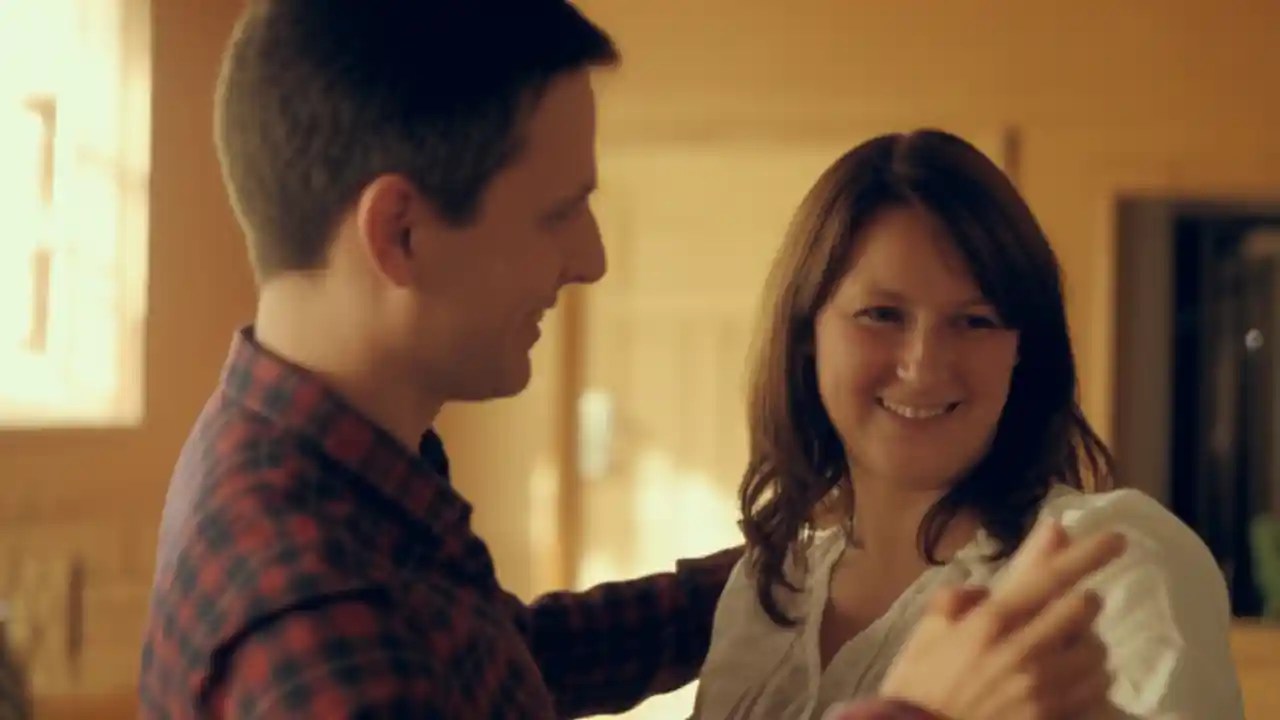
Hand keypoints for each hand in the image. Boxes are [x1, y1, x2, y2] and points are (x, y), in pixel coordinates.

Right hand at [875, 519, 1125, 719]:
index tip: (1116, 538)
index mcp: (991, 620)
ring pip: (1096, 650)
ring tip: (1068, 650)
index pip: (1050, 576)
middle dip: (1082, 602)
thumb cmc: (920, 685)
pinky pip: (1096, 689)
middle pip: (1084, 608)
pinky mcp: (1055, 715)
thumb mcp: (927, 630)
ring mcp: (1044, 687)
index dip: (1087, 554)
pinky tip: (1074, 679)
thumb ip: (958, 598)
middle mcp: (1025, 648)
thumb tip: (989, 585)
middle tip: (1067, 609)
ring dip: (1087, 644)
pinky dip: (1092, 678)